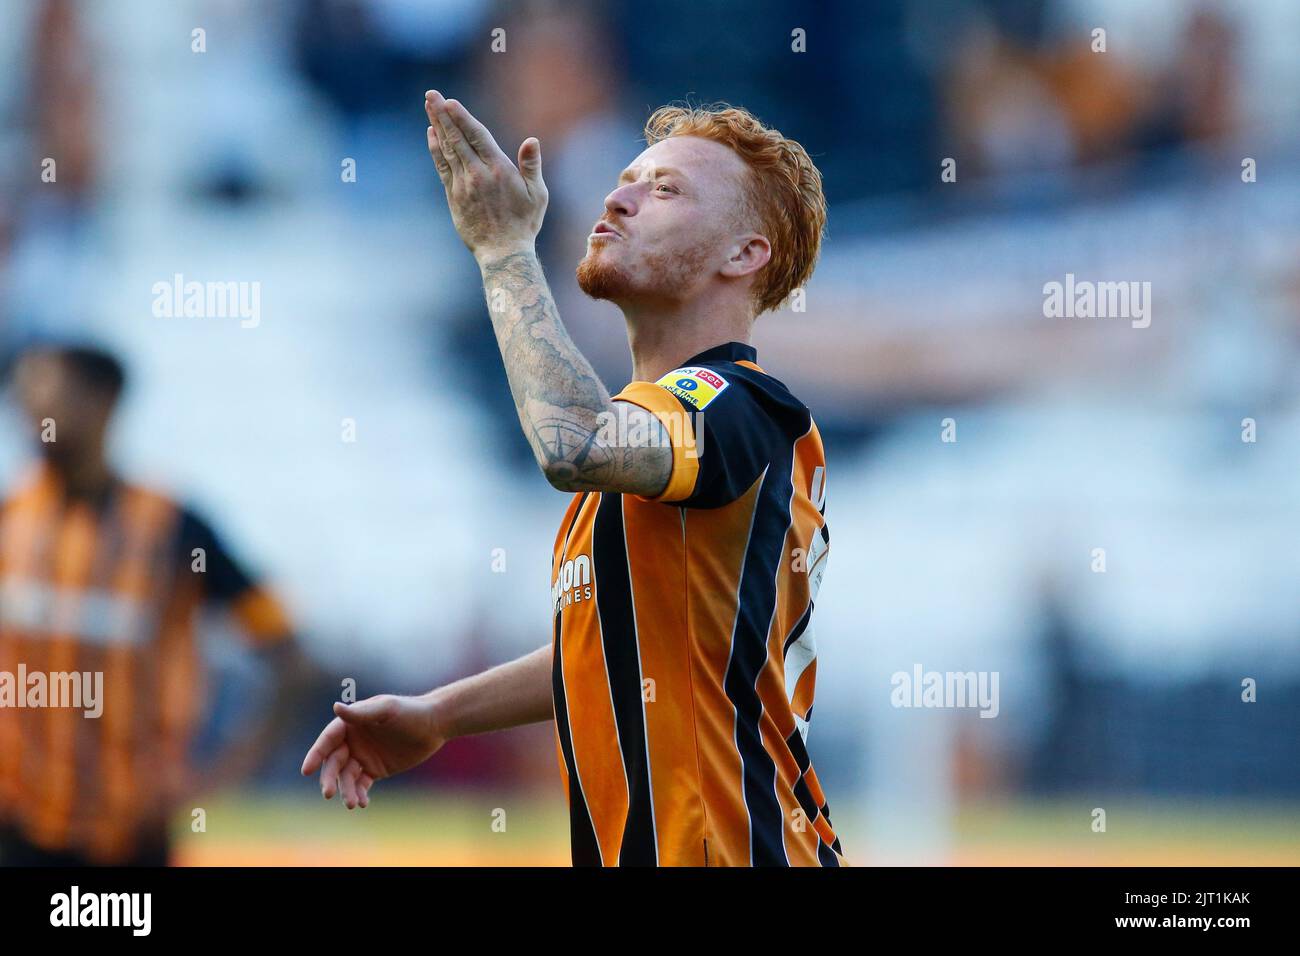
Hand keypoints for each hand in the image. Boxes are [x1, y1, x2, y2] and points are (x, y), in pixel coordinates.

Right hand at [300, 695, 446, 808]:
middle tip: (328, 794)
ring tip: (352, 804)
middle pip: (334, 762)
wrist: (435, 725)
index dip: (316, 754)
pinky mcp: (374, 770)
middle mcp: (353, 741)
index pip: (328, 740)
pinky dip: (359, 794)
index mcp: (351, 723)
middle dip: (329, 778)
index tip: (306, 770)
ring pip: (347, 777)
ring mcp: (362, 756)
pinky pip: (361, 785)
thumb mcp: (387, 710)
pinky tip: (362, 803)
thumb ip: (361, 713)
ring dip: (346, 791)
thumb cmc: (410, 712)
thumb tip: (336, 707)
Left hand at [424, 90, 547, 262]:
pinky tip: (432, 135)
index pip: (477, 137)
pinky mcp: (454, 196)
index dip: (462, 117)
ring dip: (437, 126)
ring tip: (429, 106)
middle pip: (457, 138)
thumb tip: (532, 140)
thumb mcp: (538, 195)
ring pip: (447, 149)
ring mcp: (463, 185)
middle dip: (443, 114)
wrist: (503, 253)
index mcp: (499, 170)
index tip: (450, 102)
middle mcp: (478, 174)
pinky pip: (442, 167)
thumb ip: (532, 166)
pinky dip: (436, 149)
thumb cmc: (524, 224)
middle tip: (431, 94)